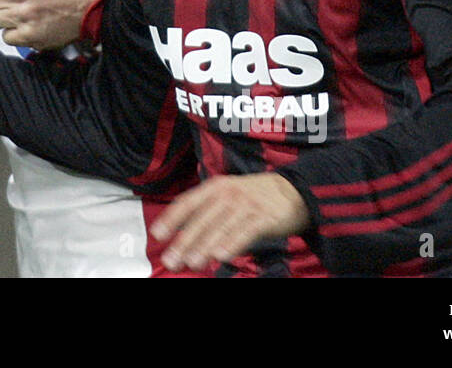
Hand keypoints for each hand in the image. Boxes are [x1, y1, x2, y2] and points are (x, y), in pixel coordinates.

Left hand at [150, 173, 309, 271]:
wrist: (294, 190)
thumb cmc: (252, 198)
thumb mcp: (227, 197)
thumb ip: (206, 215)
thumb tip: (182, 241)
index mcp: (214, 188)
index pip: (187, 202)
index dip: (171, 218)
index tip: (157, 235)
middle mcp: (228, 194)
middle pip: (201, 220)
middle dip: (184, 241)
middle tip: (171, 261)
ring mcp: (246, 205)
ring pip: (220, 228)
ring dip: (204, 246)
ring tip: (192, 263)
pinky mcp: (264, 218)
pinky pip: (245, 232)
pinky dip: (232, 244)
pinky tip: (221, 256)